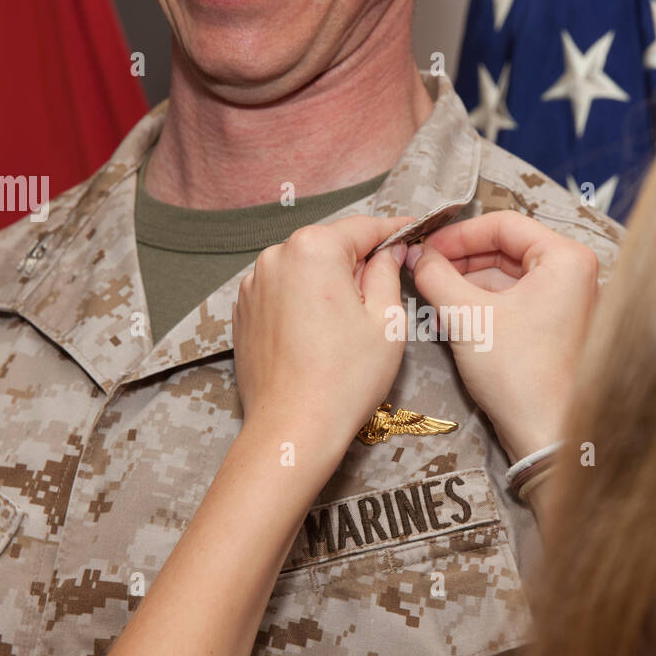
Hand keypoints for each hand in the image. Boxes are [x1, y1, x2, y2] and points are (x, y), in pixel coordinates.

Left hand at [232, 216, 410, 464]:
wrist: (293, 428)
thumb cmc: (345, 378)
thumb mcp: (387, 320)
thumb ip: (387, 271)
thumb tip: (388, 251)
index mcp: (314, 249)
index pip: (363, 227)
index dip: (394, 231)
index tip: (412, 232)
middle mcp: (275, 257)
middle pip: (330, 247)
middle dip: (357, 262)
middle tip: (384, 293)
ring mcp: (253, 285)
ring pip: (305, 271)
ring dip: (328, 285)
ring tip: (348, 325)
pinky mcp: (243, 313)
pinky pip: (282, 294)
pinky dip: (303, 304)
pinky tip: (319, 336)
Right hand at [406, 211, 598, 462]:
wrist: (547, 434)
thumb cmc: (519, 373)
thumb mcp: (467, 317)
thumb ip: (436, 276)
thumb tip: (415, 255)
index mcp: (565, 258)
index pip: (503, 224)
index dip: (457, 234)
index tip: (425, 247)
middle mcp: (574, 274)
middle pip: (506, 249)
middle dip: (460, 260)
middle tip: (423, 269)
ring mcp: (568, 302)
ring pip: (508, 277)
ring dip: (468, 283)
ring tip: (431, 293)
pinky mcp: (557, 327)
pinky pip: (515, 301)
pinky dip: (484, 304)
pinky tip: (452, 314)